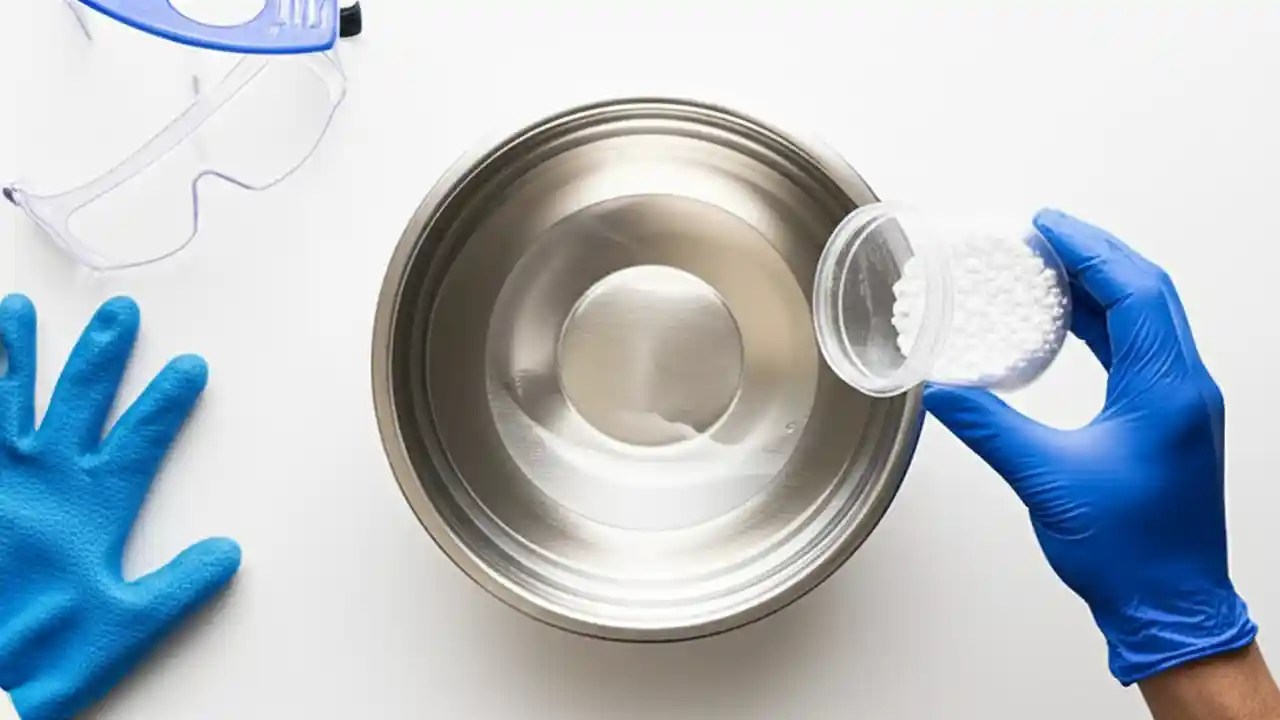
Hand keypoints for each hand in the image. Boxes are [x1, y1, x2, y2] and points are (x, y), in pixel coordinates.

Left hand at [0, 295, 240, 719]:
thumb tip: (227, 552)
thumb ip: (180, 585)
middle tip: (117, 312)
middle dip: (103, 352)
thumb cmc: (46, 649)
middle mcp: (43, 478)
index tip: (189, 364)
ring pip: (7, 398)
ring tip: (13, 310)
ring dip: (14, 353)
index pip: (142, 435)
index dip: (168, 399)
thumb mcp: (129, 625)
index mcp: (92, 503)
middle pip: (79, 396)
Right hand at [924, 210, 1255, 684]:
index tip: (1048, 226)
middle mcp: (1184, 389)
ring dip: (1103, 286)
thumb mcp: (1046, 481)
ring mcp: (1181, 405)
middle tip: (1046, 234)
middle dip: (1096, 255)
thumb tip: (943, 391)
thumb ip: (990, 427)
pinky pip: (1142, 350)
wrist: (1171, 607)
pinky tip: (1072, 323)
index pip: (1136, 292)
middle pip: (1148, 294)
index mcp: (1166, 391)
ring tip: (1052, 266)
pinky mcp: (1170, 423)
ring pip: (1148, 319)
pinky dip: (1106, 324)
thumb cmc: (1131, 554)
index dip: (1090, 249)